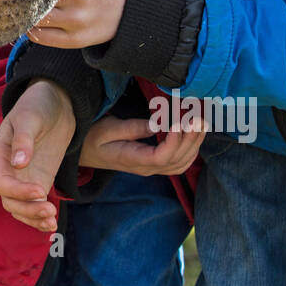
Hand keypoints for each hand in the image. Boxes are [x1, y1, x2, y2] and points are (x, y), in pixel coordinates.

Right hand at [0, 80, 75, 231]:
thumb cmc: (37, 104)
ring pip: (20, 208)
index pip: (1, 182)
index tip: (41, 192)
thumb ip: (23, 139)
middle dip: (28, 210)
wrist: (55, 101)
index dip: (18, 191)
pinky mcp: (38, 179)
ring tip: (52, 221)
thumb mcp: (30, 117)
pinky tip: (52, 223)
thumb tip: (18, 164)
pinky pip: (33, 205)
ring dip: (33, 218)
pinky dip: (40, 217)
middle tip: (50, 211)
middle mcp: (8, 169)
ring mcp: (23, 176)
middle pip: (9, 200)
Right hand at [79, 116, 205, 174]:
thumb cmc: (92, 138)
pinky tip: (195, 135)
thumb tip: (157, 124)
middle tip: (198, 117)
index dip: (174, 141)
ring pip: (181, 163)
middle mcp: (145, 168)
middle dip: (191, 138)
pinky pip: (179, 163)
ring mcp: (151, 168)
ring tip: (201, 122)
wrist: (84, 151)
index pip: (161, 157)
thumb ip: (131, 128)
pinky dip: (191, 150)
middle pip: (177, 160)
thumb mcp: (106, 128)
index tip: (179, 122)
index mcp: (132, 159)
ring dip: (195, 143)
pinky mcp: (154, 164)